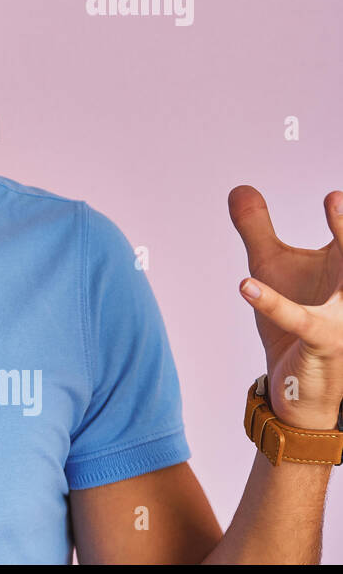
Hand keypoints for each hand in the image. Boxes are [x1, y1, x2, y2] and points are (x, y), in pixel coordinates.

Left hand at [229, 185, 342, 429]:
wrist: (299, 385)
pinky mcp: (322, 340)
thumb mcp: (272, 266)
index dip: (341, 213)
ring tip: (333, 201)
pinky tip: (244, 285)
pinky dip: (272, 303)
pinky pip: (300, 320)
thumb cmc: (292, 321)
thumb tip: (240, 188)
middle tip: (336, 193)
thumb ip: (257, 227)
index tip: (334, 189)